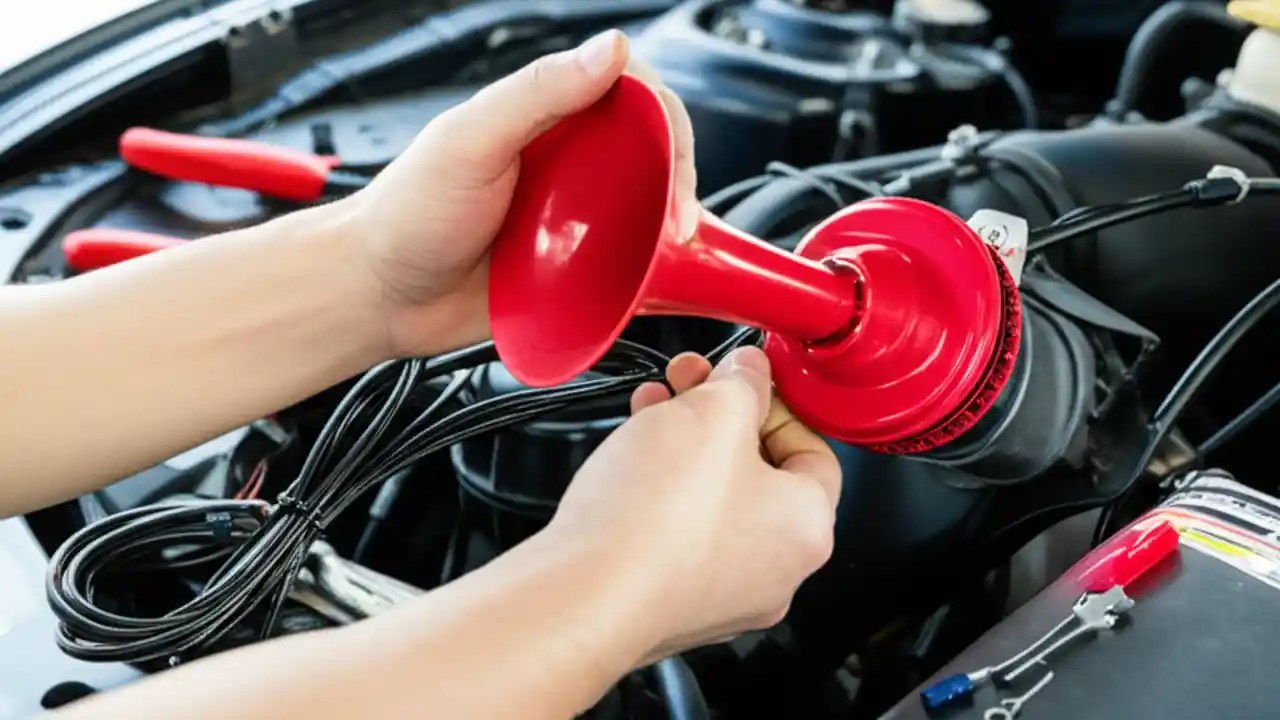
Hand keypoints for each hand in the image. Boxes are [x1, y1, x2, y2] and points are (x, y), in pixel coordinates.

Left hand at [342, 30, 697, 356]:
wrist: (379, 296)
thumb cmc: (406, 214)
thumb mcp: (470, 141)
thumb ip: (538, 93)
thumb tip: (610, 51)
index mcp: (546, 116)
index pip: (633, 95)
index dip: (666, 122)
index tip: (671, 160)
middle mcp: (567, 163)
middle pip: (653, 155)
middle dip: (679, 183)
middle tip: (677, 223)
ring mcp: (573, 219)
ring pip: (646, 214)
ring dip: (667, 233)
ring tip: (670, 257)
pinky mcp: (573, 271)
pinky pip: (626, 268)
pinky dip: (646, 276)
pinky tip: (654, 286)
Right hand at [545, 346, 841, 662]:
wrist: (585, 595)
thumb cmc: (658, 518)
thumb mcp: (715, 411)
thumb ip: (743, 381)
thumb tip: (750, 372)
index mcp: (806, 528)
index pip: (814, 451)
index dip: (775, 405)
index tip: (741, 381)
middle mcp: (774, 572)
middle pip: (758, 473)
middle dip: (717, 418)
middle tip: (688, 384)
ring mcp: (720, 596)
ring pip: (712, 502)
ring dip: (683, 447)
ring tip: (649, 412)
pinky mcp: (668, 605)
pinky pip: (676, 536)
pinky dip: (658, 493)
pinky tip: (629, 460)